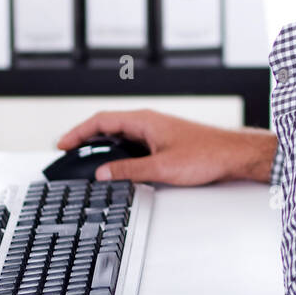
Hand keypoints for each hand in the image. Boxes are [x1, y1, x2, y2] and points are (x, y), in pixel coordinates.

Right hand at [54, 108, 277, 184]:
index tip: (62, 143)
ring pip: (120, 137)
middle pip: (108, 127)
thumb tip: (102, 174)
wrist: (234, 155)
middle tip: (67, 154)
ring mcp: (156, 133)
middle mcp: (148, 123)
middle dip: (85, 140)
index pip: (101, 120)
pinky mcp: (163, 144)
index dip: (78, 132)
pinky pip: (132, 146)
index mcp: (144, 120)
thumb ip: (129, 171)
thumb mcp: (162, 168)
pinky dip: (118, 154)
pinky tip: (115, 168)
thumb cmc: (206, 154)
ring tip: (85, 163)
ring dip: (102, 148)